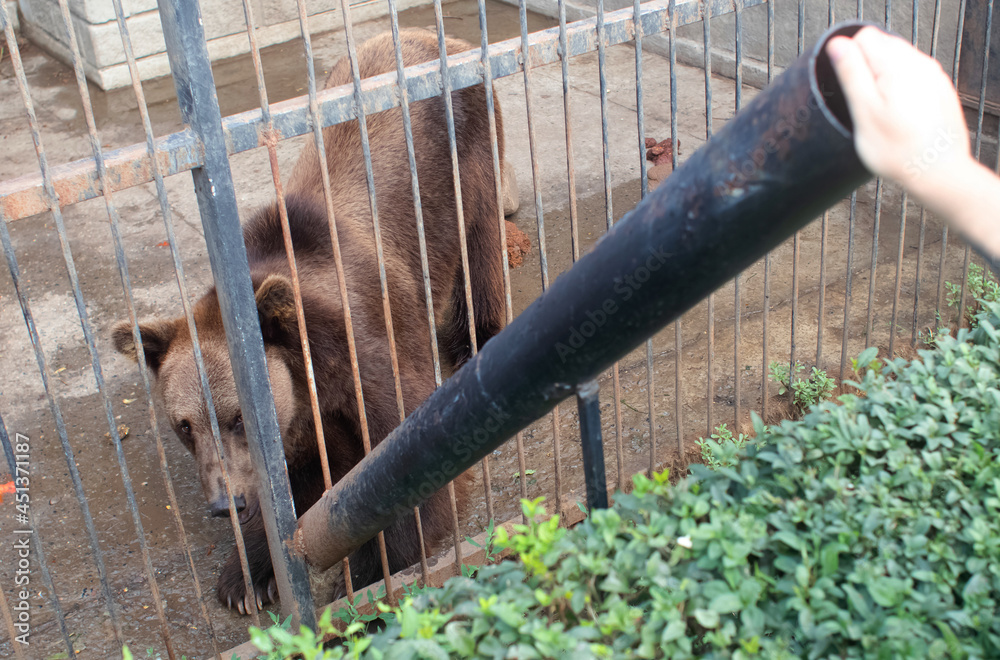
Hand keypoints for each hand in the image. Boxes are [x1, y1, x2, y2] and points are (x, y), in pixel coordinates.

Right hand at [825, 27, 970, 190]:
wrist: (938, 172)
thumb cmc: (898, 150)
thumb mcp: (864, 113)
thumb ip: (851, 74)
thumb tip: (837, 44)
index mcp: (897, 66)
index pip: (864, 37)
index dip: (848, 58)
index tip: (848, 86)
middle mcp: (919, 64)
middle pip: (882, 45)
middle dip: (866, 68)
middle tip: (863, 103)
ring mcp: (932, 76)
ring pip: (897, 61)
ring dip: (883, 78)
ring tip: (880, 111)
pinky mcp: (938, 90)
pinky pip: (912, 76)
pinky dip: (899, 88)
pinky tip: (897, 115)